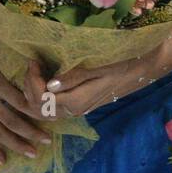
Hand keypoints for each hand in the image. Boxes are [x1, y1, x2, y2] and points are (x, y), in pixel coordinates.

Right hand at [0, 37, 51, 164]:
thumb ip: (15, 66)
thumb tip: (39, 72)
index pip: (21, 102)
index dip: (38, 111)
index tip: (54, 116)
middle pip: (11, 121)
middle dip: (30, 132)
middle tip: (48, 140)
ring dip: (15, 144)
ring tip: (31, 154)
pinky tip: (3, 159)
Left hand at [41, 54, 156, 116]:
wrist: (143, 68)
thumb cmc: (122, 62)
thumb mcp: (98, 66)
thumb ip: (74, 77)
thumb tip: (50, 84)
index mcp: (77, 101)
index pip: (42, 99)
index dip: (32, 81)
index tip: (33, 60)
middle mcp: (74, 110)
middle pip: (39, 110)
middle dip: (29, 88)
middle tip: (32, 65)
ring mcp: (77, 110)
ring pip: (44, 112)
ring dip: (34, 94)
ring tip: (36, 72)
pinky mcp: (79, 105)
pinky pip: (53, 108)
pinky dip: (42, 97)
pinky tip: (45, 79)